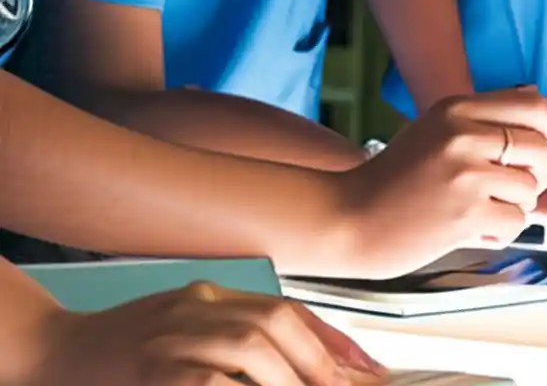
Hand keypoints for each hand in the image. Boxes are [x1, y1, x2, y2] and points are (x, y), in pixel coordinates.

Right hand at [37, 281, 383, 385]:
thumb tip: (315, 366)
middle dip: (320, 361)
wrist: (51, 352)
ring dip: (292, 378)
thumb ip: (241, 337)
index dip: (335, 341)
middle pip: (275, 323)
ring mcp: (171, 335)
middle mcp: (195, 307)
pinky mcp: (152, 370)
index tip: (370, 371)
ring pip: (251, 348)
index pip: (287, 310)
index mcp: (209, 295)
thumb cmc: (123, 351)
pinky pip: (212, 381)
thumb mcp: (188, 330)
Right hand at [341, 87, 546, 277]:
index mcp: (456, 109)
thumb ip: (482, 119)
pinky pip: (516, 222)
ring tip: (482, 211)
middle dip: (539, 175)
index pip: (536, 106)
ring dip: (515, 207)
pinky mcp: (466, 213)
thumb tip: (538, 103)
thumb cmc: (393, 181)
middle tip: (515, 188)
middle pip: (541, 149)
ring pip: (531, 189)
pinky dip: (501, 232)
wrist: (347, 219)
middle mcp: (463, 135)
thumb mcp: (434, 131)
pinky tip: (474, 230)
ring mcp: (465, 174)